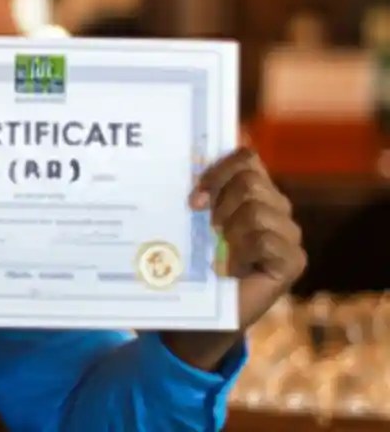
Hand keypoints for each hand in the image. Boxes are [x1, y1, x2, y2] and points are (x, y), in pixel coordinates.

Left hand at [192, 146, 306, 327]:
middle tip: (205, 227)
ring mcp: (288, 235)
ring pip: (256, 209)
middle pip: (250, 180)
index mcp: (252, 191)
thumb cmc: (192, 266)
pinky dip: (241, 254)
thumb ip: (197, 193)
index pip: (246, 158)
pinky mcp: (293, 261)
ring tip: (220, 250)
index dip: (219, 170)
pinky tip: (231, 269)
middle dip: (219, 201)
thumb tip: (184, 160)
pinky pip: (266, 240)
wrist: (199, 318)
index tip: (195, 196)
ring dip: (229, 230)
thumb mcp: (190, 223)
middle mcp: (276, 208)